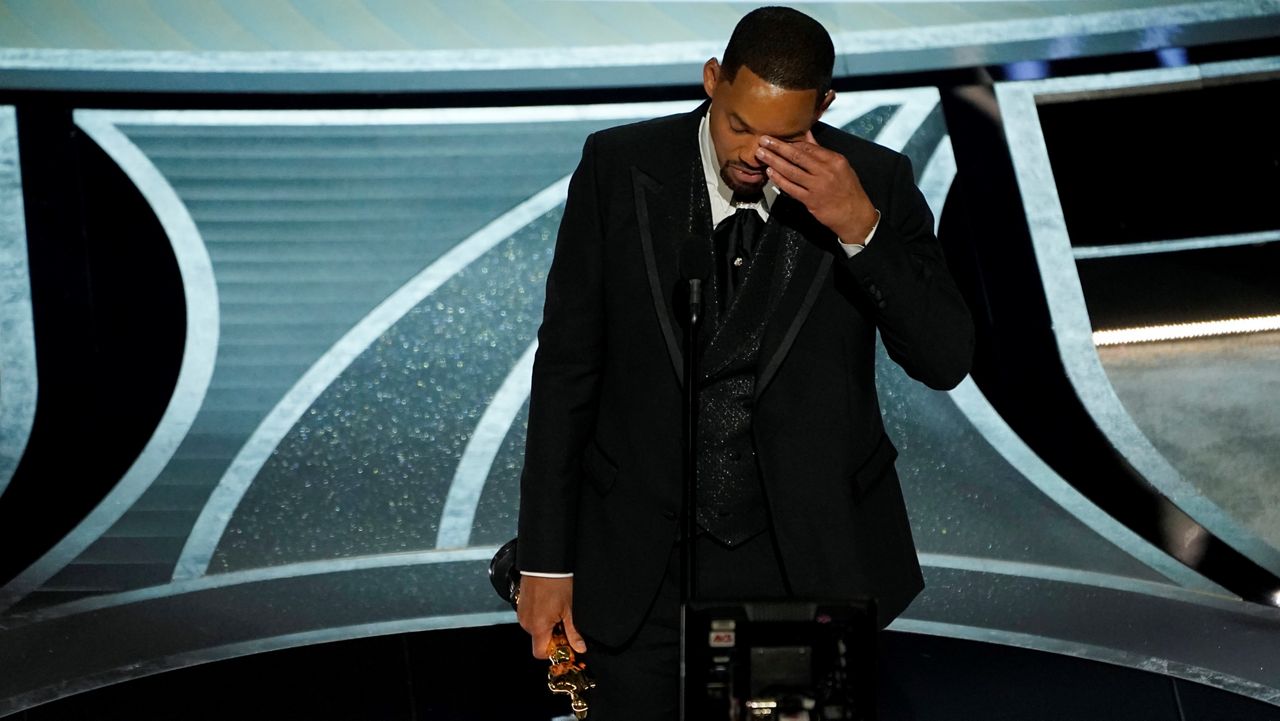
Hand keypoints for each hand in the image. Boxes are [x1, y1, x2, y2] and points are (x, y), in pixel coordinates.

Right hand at [517, 575, 586, 658]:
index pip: (541, 653)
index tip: (566, 645)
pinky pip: (531, 618)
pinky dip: (541, 617)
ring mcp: (522, 613)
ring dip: (548, 626)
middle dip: (554, 637)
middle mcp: (526, 623)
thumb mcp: (569, 610)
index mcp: (538, 627)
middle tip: (566, 624)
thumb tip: (579, 648)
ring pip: (536, 629)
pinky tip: (550, 605)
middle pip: (540, 641)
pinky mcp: (521, 604)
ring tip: (559, 611)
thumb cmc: (557, 583)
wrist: (544, 563)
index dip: (555, 652)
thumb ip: (573, 632)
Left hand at [756, 131, 878, 243]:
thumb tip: (807, 134)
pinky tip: (770, 173)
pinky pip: (791, 187)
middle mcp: (826, 171)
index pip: (808, 147)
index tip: (777, 138)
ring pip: (791, 170)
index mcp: (834, 159)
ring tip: (760, 154)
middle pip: (797, 155)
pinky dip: (779, 179)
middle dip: (777, 147)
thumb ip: (821, 151)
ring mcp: (817, 186)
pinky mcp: (810, 200)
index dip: (790, 142)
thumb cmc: (847, 189)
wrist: (854, 215)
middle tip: (763, 140)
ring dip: (774, 161)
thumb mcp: (840, 166)